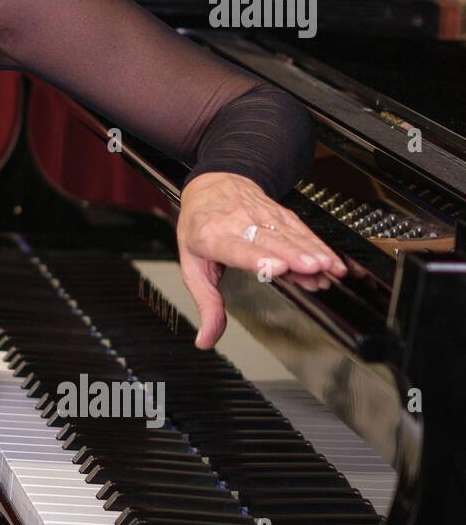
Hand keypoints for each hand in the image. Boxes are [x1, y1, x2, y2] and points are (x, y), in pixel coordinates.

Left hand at [176, 172, 346, 349]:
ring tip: (328, 268)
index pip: (236, 248)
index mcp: (211, 237)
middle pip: (269, 241)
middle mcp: (238, 224)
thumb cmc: (200, 227)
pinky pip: (300, 229)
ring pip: (288, 234)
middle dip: (293, 255)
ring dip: (311, 251)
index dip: (258, 257)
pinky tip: (331, 259)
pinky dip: (318, 244)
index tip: (277, 267)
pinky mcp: (279, 214)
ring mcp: (260, 216)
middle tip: (312, 269)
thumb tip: (206, 338)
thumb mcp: (192, 266)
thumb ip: (206, 304)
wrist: (212, 186)